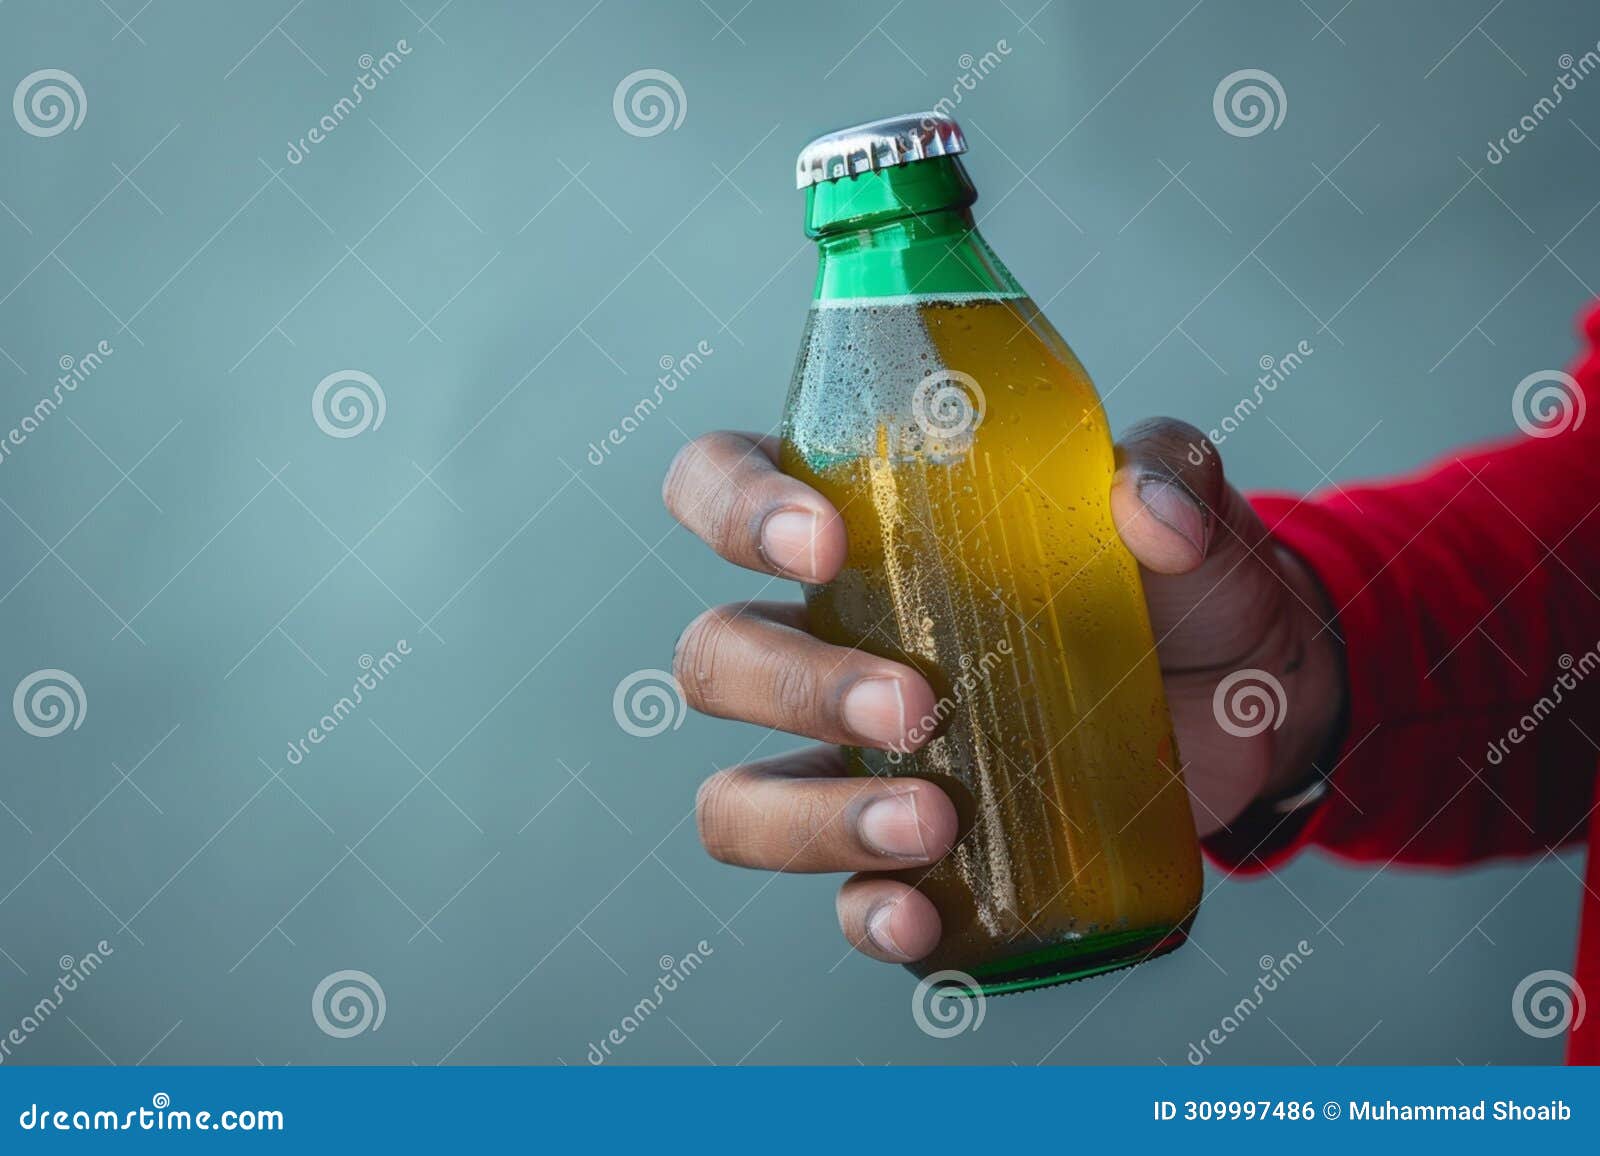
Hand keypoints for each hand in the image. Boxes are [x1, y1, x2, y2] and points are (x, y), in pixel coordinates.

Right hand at [660, 420, 1344, 964]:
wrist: (1254, 712)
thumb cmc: (1185, 586)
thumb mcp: (1185, 510)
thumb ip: (1172, 475)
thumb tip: (1147, 515)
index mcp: (861, 525)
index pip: (723, 487)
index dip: (735, 509)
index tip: (828, 543)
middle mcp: (827, 641)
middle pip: (718, 657)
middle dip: (795, 686)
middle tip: (914, 705)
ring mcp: (854, 761)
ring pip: (742, 795)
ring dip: (812, 817)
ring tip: (930, 821)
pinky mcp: (907, 854)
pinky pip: (841, 900)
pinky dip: (866, 914)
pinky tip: (920, 917)